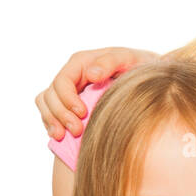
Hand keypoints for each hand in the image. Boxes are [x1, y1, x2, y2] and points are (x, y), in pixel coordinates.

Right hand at [37, 46, 159, 139]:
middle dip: (59, 114)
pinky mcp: (69, 104)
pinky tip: (61, 136)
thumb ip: (111, 62)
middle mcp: (72, 76)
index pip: (62, 80)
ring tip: (63, 136)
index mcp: (81, 62)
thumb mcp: (130, 59)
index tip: (82, 113)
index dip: (67, 98)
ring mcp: (69, 91)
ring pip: (46, 104)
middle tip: (77, 130)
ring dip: (52, 121)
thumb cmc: (140, 65)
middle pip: (50, 95)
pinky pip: (50, 113)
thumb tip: (91, 74)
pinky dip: (52, 124)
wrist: (150, 79)